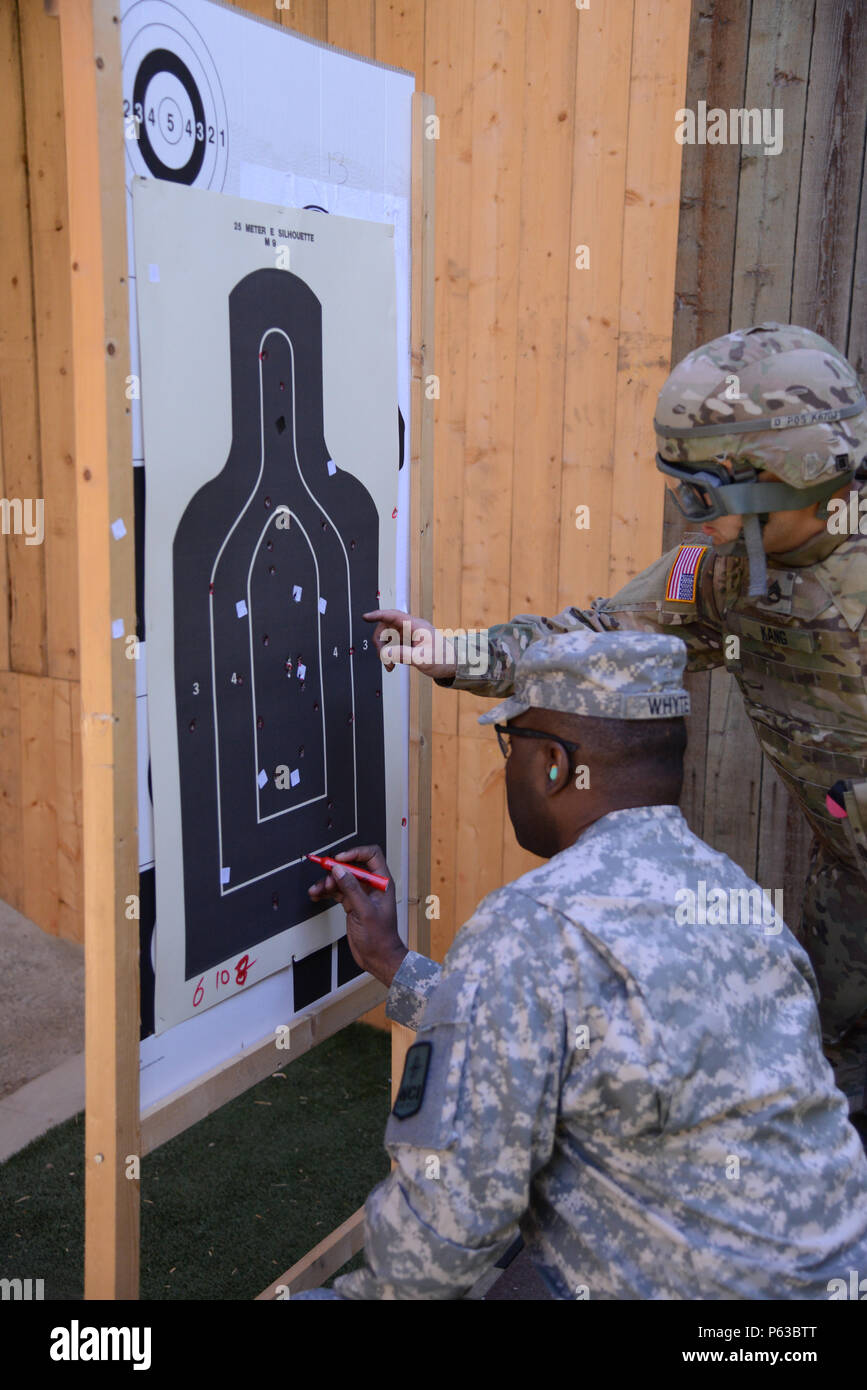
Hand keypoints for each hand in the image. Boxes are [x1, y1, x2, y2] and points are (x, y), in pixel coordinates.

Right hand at [307, 845, 407, 986]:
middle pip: (352, 866)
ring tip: (317, 890)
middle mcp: (371, 886)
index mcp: (382, 883)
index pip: (371, 856)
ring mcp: (361, 895)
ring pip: (342, 879)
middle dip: (336, 870)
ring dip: (328, 882)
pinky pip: (337, 892)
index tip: (340, 859)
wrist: (378, 958)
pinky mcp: (352, 904)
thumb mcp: (365, 911)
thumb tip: (339, 869)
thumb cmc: (380, 938)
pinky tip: (317, 895)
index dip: (355, 853)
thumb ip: (351, 889)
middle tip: (324, 875)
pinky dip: (326, 892)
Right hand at [362, 609, 456, 680]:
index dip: (378, 615)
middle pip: (387, 626)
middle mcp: (412, 628)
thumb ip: (403, 655)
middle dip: (380, 641)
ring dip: (384, 650)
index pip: (393, 615)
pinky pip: (393, 644)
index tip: (365, 617)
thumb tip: (385, 653)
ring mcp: (410, 635)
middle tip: (382, 656)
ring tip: (389, 665)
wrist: (453, 666)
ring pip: (388, 636)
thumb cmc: (443, 659)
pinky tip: (392, 664)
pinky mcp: (409, 643)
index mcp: (416, 626)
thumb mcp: (422, 659)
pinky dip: (389, 654)